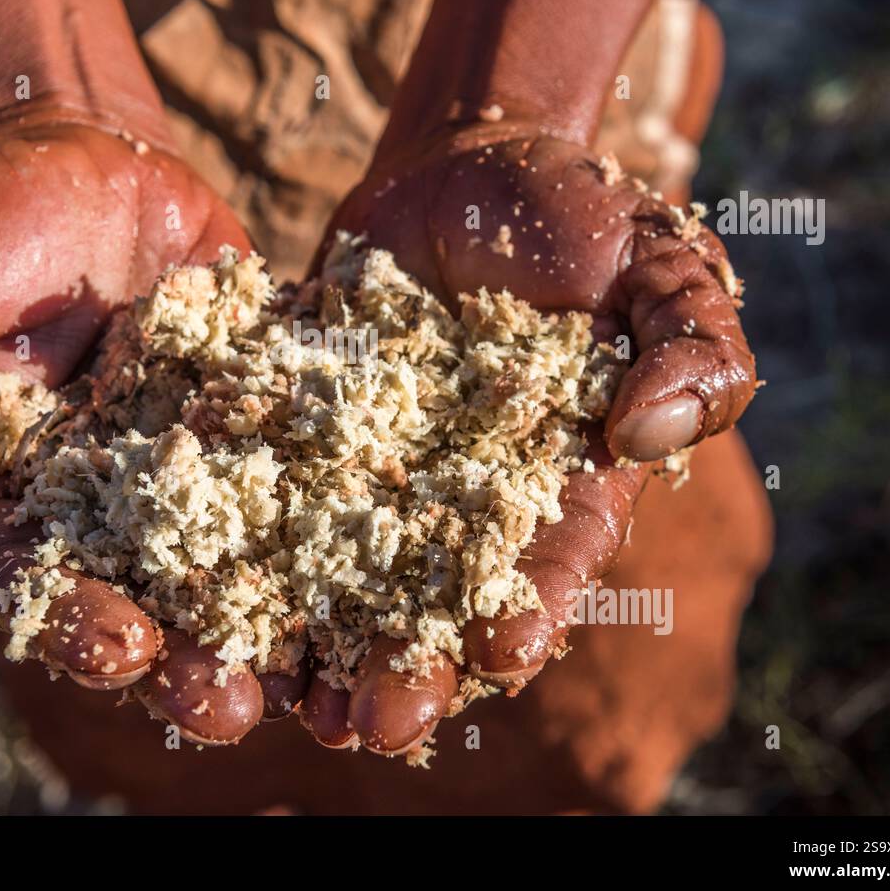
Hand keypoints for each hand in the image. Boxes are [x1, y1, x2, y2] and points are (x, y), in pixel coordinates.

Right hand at [0, 108, 289, 744]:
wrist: (84, 154)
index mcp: (14, 505)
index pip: (36, 591)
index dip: (73, 627)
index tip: (119, 649)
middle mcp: (106, 510)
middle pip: (143, 606)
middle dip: (182, 662)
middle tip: (225, 703)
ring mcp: (195, 474)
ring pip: (231, 571)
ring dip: (267, 629)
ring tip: (310, 678)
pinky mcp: (264, 427)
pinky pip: (306, 485)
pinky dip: (343, 533)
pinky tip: (385, 573)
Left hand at [298, 119, 756, 753]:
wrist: (466, 165)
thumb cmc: (582, 214)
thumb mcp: (661, 262)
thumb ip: (687, 345)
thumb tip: (649, 432)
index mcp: (560, 478)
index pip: (547, 562)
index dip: (526, 609)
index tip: (501, 649)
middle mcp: (462, 495)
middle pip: (433, 598)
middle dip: (407, 664)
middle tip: (372, 725)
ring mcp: (378, 468)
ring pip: (342, 574)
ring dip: (316, 642)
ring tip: (283, 701)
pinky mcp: (305, 426)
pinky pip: (270, 487)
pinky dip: (240, 538)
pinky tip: (203, 590)